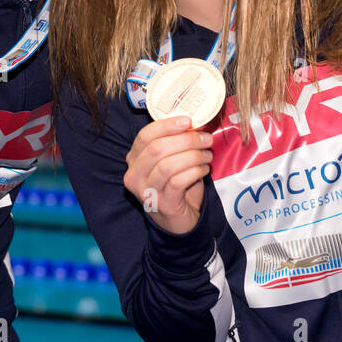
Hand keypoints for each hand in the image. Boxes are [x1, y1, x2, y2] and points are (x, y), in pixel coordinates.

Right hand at [124, 116, 212, 234]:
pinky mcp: (161, 204)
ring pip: (168, 165)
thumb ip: (175, 144)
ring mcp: (146, 191)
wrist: (179, 222)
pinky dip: (195, 171)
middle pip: (157, 149)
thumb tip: (194, 123)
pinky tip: (205, 169)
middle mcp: (134, 175)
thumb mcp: (171, 161)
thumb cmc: (176, 187)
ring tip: (207, 155)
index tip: (188, 120)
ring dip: (193, 156)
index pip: (145, 136)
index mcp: (134, 160)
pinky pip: (178, 181)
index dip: (167, 125)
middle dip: (186, 140)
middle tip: (205, 138)